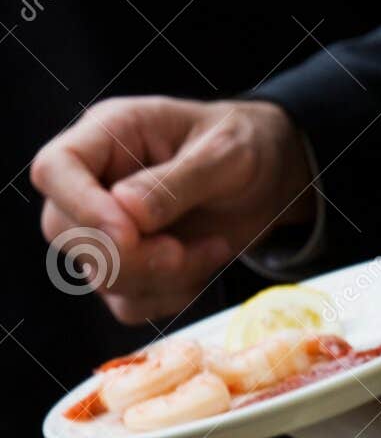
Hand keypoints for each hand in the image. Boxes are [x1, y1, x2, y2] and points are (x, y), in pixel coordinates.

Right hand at [31, 96, 313, 323]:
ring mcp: (107, 229)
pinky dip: (172, 295)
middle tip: (182, 251)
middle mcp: (96, 182)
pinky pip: (130, 303)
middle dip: (130, 256)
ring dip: (163, 277)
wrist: (269, 179)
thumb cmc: (244, 146)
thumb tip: (126, 210)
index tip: (129, 233)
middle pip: (65, 231)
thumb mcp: (225, 154)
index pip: (54, 168)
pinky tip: (204, 264)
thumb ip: (177, 181)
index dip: (80, 206)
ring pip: (101, 275)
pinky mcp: (128, 267)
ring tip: (213, 247)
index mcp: (108, 134)